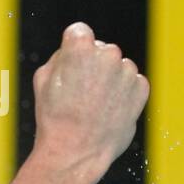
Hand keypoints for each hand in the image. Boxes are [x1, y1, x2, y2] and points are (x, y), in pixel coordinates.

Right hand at [30, 22, 149, 183]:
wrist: (76, 152)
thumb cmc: (54, 117)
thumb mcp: (43, 79)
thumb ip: (61, 56)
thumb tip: (75, 52)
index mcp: (81, 47)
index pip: (79, 31)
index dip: (72, 48)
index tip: (70, 63)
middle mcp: (108, 54)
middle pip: (100, 50)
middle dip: (93, 65)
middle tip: (81, 91)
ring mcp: (127, 72)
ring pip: (118, 66)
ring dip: (110, 79)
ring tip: (95, 104)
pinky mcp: (140, 88)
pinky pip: (132, 82)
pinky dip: (123, 92)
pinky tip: (109, 109)